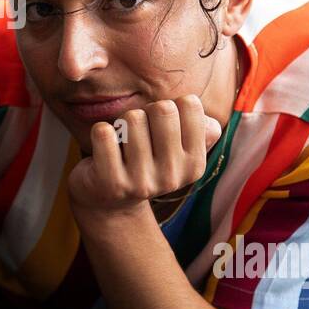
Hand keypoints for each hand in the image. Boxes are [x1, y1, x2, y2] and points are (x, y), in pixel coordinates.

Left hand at [67, 95, 222, 223]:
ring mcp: (142, 181)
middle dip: (146, 111)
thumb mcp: (178, 149)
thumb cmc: (146, 162)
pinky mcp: (111, 182)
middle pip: (163, 108)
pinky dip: (101, 132)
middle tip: (139, 131)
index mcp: (195, 164)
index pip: (190, 104)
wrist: (110, 204)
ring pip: (132, 118)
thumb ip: (200, 128)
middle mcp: (172, 176)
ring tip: (122, 144)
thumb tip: (207, 121)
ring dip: (122, 124)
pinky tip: (104, 149)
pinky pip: (104, 133)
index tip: (161, 125)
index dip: (171, 105)